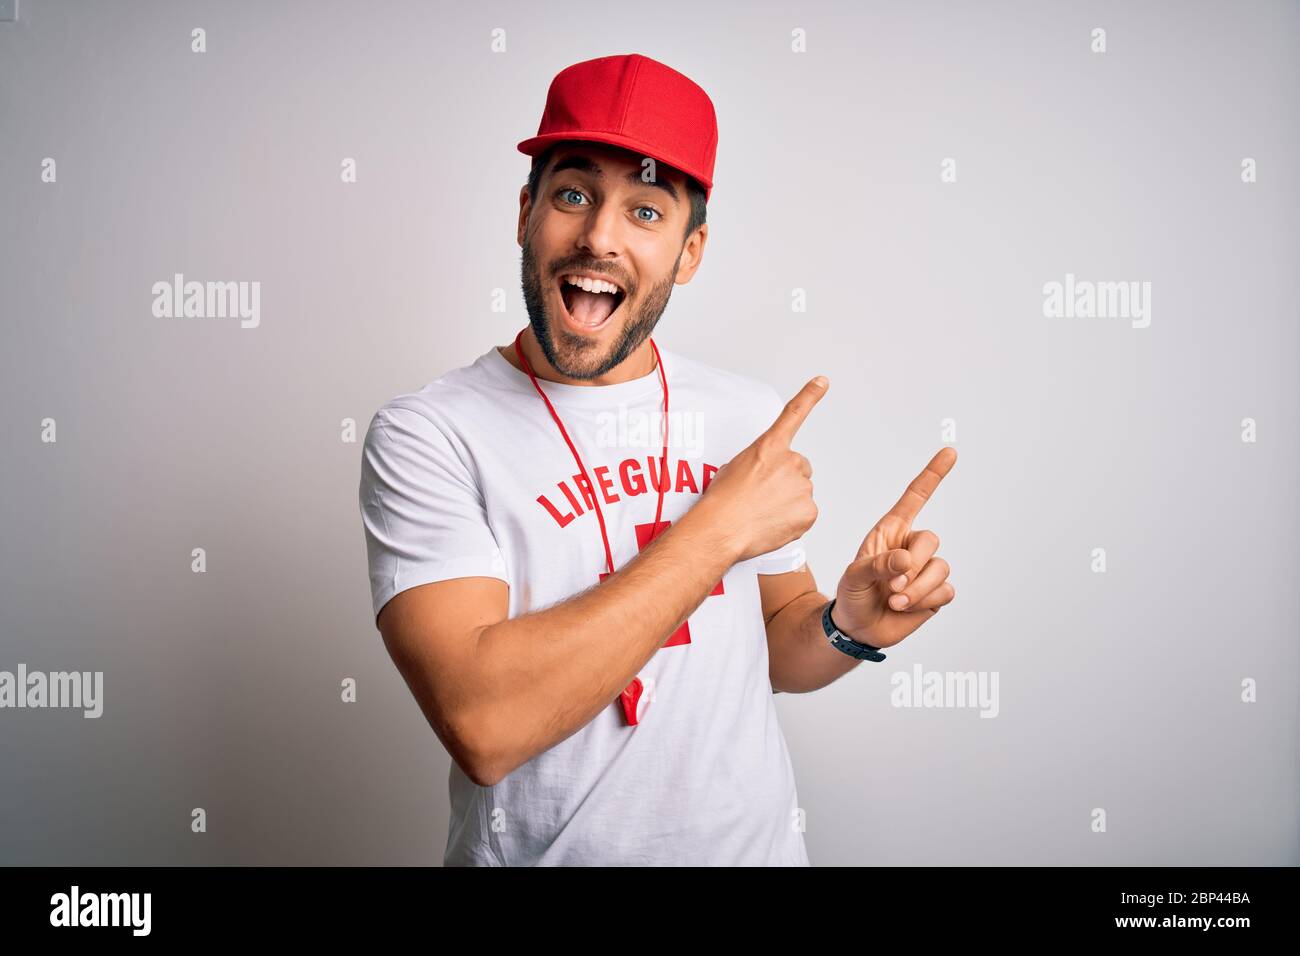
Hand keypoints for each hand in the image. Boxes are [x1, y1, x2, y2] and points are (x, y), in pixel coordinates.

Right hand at [696, 377, 827, 562]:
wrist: (722, 529)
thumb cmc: (722, 501)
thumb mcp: (733, 469)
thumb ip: (757, 464)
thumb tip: (763, 478)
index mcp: (770, 447)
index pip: (793, 414)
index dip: (810, 395)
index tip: (822, 381)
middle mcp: (791, 462)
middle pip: (799, 468)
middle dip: (786, 480)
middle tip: (764, 496)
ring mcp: (802, 487)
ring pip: (801, 492)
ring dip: (787, 501)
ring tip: (763, 513)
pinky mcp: (809, 511)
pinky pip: (805, 514)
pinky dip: (793, 520)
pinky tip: (773, 523)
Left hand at [832, 447, 956, 648]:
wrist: (858, 627)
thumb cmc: (852, 594)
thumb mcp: (854, 576)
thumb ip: (877, 564)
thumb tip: (906, 561)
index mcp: (891, 531)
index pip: (915, 498)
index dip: (932, 475)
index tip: (950, 452)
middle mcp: (911, 546)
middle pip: (931, 539)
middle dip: (911, 565)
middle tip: (889, 586)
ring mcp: (926, 569)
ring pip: (941, 567)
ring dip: (917, 588)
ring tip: (894, 600)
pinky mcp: (935, 592)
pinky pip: (945, 590)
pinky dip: (924, 601)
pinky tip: (906, 607)